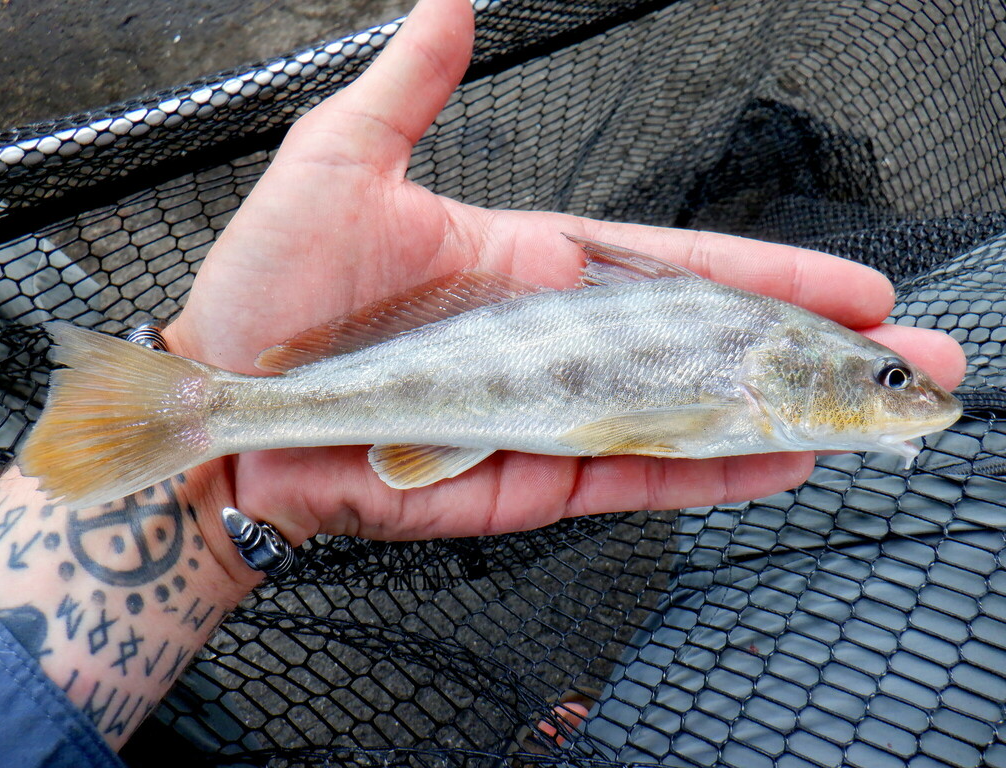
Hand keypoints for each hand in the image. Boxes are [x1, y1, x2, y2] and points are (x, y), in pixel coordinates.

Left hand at [167, 0, 964, 544]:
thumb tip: (454, 5)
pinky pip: (630, 476)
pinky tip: (777, 465)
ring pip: (686, 418)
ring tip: (876, 420)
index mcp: (534, 269)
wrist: (225, 407)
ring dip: (782, 419)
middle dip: (811, 356)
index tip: (845, 286)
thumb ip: (411, 89)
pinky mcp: (526, 481)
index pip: (673, 267)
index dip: (762, 275)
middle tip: (911, 361)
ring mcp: (549, 417)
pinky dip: (703, 474)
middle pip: (704, 348)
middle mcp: (557, 346)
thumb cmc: (268, 288)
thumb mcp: (339, 163)